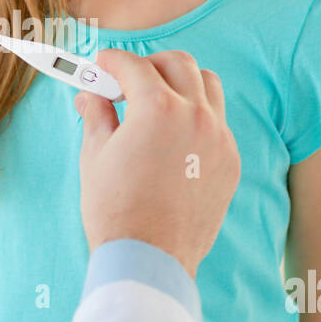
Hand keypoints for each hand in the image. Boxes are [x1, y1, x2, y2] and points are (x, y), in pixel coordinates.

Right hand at [75, 48, 240, 279]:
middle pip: (178, 64)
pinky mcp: (231, 162)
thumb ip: (96, 116)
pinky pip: (218, 122)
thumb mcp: (95, 156)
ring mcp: (219, 139)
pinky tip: (175, 136)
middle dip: (149, 64)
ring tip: (158, 102)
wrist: (148, 260)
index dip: (111, 61)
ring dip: (181, 83)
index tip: (101, 66)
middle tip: (128, 81)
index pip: (133, 65)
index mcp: (158, 109)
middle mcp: (196, 116)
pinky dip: (197, 116)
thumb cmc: (115, 211)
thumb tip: (89, 96)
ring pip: (208, 86)